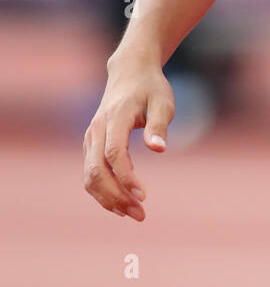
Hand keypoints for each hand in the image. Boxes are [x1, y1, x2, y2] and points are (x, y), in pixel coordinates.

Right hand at [83, 53, 174, 220]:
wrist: (130, 72)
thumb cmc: (151, 88)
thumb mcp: (163, 101)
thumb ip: (159, 125)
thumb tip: (159, 149)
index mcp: (115, 116)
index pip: (114, 153)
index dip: (126, 177)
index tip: (143, 196)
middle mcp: (97, 129)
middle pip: (96, 171)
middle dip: (116, 197)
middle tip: (140, 214)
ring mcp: (91, 138)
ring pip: (90, 177)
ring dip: (108, 200)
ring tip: (134, 214)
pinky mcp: (91, 146)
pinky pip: (91, 174)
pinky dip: (103, 193)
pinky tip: (122, 205)